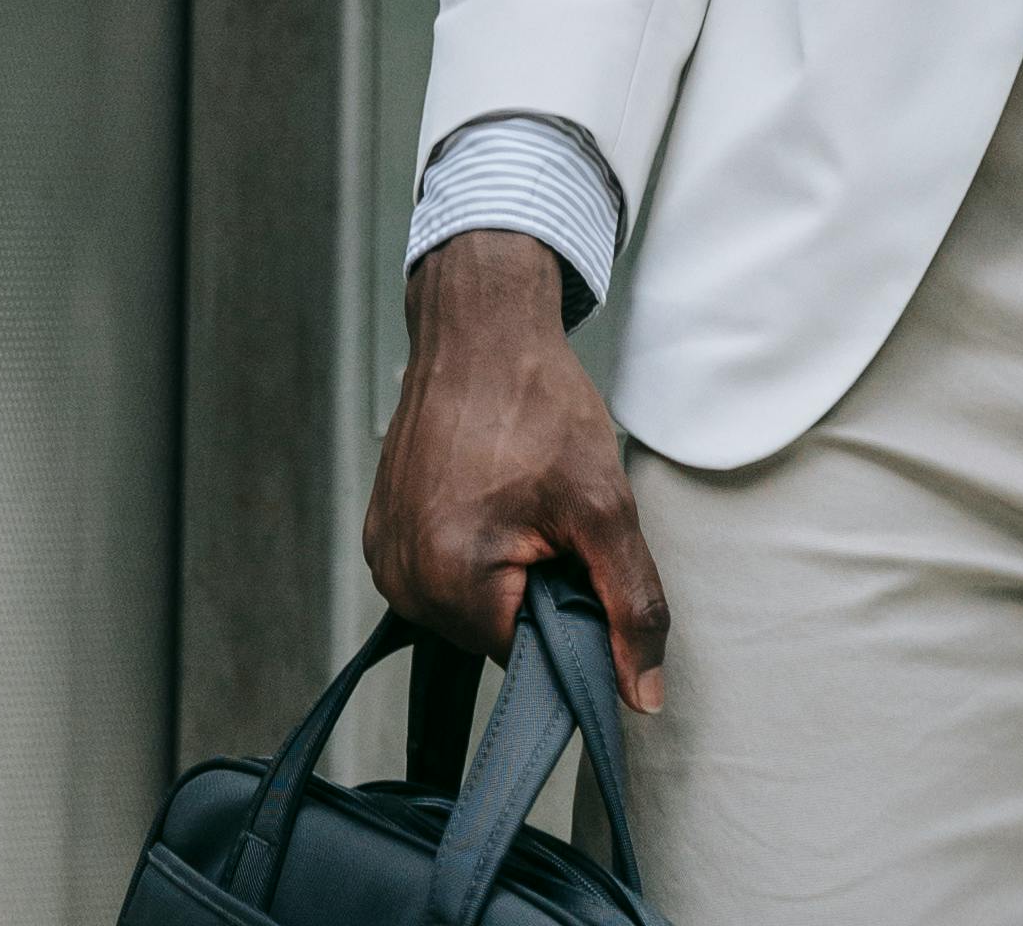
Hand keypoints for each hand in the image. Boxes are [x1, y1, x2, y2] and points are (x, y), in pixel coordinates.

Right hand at [363, 230, 666, 712]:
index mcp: (450, 581)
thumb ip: (631, 607)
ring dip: (500, 571)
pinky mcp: (379, 529)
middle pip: (493, 635)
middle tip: (546, 517)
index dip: (566, 615)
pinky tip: (484, 493)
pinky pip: (437, 575)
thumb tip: (643, 698)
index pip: (528, 661)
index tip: (572, 552)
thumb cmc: (539, 403)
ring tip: (514, 499)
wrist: (480, 325)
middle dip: (531, 592)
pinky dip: (467, 549)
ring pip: (465, 607)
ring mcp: (384, 553)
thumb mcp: (604, 505)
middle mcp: (402, 578)